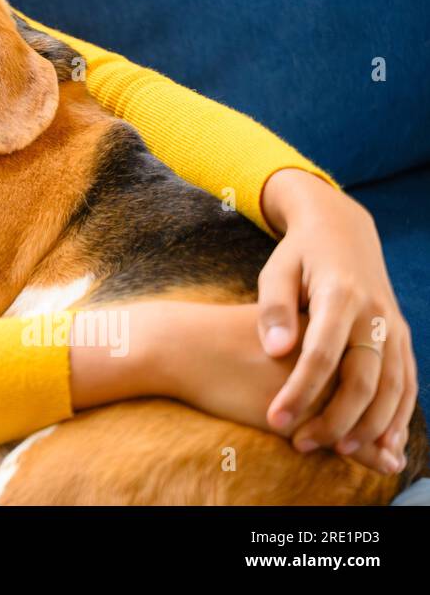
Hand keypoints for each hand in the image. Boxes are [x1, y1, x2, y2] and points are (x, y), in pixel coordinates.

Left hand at [258, 168, 414, 474]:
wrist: (342, 231)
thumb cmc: (298, 255)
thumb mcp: (276, 271)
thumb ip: (274, 309)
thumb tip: (276, 351)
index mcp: (339, 295)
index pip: (321, 354)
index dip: (300, 391)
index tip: (276, 419)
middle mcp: (374, 313)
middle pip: (362, 378)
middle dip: (334, 417)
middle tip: (302, 444)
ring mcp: (394, 326)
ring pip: (391, 386)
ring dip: (370, 425)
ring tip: (340, 451)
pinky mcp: (402, 336)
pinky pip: (408, 381)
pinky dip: (400, 414)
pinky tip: (385, 443)